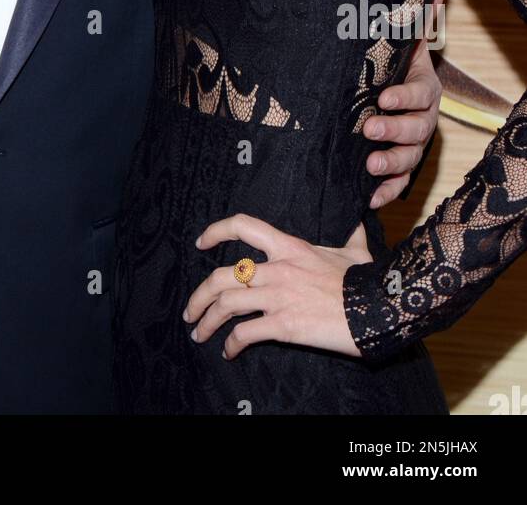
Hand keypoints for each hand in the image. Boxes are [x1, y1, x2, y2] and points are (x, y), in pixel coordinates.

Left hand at [184, 213, 373, 357]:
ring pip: (226, 304)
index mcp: (289, 246)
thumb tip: (359, 218)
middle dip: (199, 295)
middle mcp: (277, 269)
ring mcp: (277, 297)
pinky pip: (245, 334)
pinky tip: (229, 351)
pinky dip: (231, 344)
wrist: (378, 308)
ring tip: (200, 333)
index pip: (243, 227)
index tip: (201, 243)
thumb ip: (351, 235)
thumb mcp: (355, 251)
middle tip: (191, 309)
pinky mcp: (283, 325)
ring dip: (207, 321)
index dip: (216, 231)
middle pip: (221, 275)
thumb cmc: (366, 281)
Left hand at [364, 0, 443, 208]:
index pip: (418, 95)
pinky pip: (399, 184)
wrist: (393, 96)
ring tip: (369, 164)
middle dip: (394, 131)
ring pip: (409, 159)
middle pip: (416, 130)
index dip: (403, 98)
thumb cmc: (393, 68)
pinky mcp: (400, 168)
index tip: (382, 97)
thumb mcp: (402, 46)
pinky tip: (369, 198)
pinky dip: (386, 192)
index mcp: (422, 90)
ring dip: (391, 165)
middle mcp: (422, 120)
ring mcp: (413, 146)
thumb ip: (415, 22)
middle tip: (369, 129)